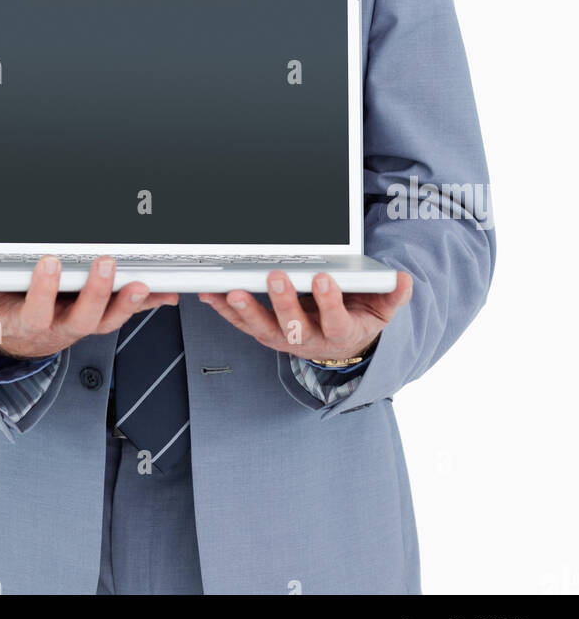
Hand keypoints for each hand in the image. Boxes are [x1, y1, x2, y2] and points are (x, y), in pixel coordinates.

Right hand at [0, 254, 178, 360]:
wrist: (20, 338)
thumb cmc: (0, 313)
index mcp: (30, 324)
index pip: (37, 311)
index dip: (44, 291)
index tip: (49, 263)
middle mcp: (63, 327)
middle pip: (84, 316)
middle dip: (97, 291)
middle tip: (106, 262)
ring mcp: (86, 323)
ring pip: (110, 317)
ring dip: (128, 301)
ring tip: (141, 281)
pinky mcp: (104, 316)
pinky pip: (129, 311)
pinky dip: (149, 302)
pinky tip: (168, 291)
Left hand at [198, 269, 412, 361]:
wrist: (343, 342)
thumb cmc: (359, 317)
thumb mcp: (382, 310)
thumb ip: (392, 295)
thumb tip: (404, 279)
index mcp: (340, 332)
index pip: (336, 321)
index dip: (330, 303)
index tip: (324, 279)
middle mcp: (310, 340)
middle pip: (295, 326)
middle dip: (284, 302)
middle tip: (276, 276)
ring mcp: (286, 338)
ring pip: (265, 330)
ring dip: (247, 311)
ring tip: (233, 291)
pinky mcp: (267, 333)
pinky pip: (244, 325)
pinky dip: (227, 311)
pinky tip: (212, 294)